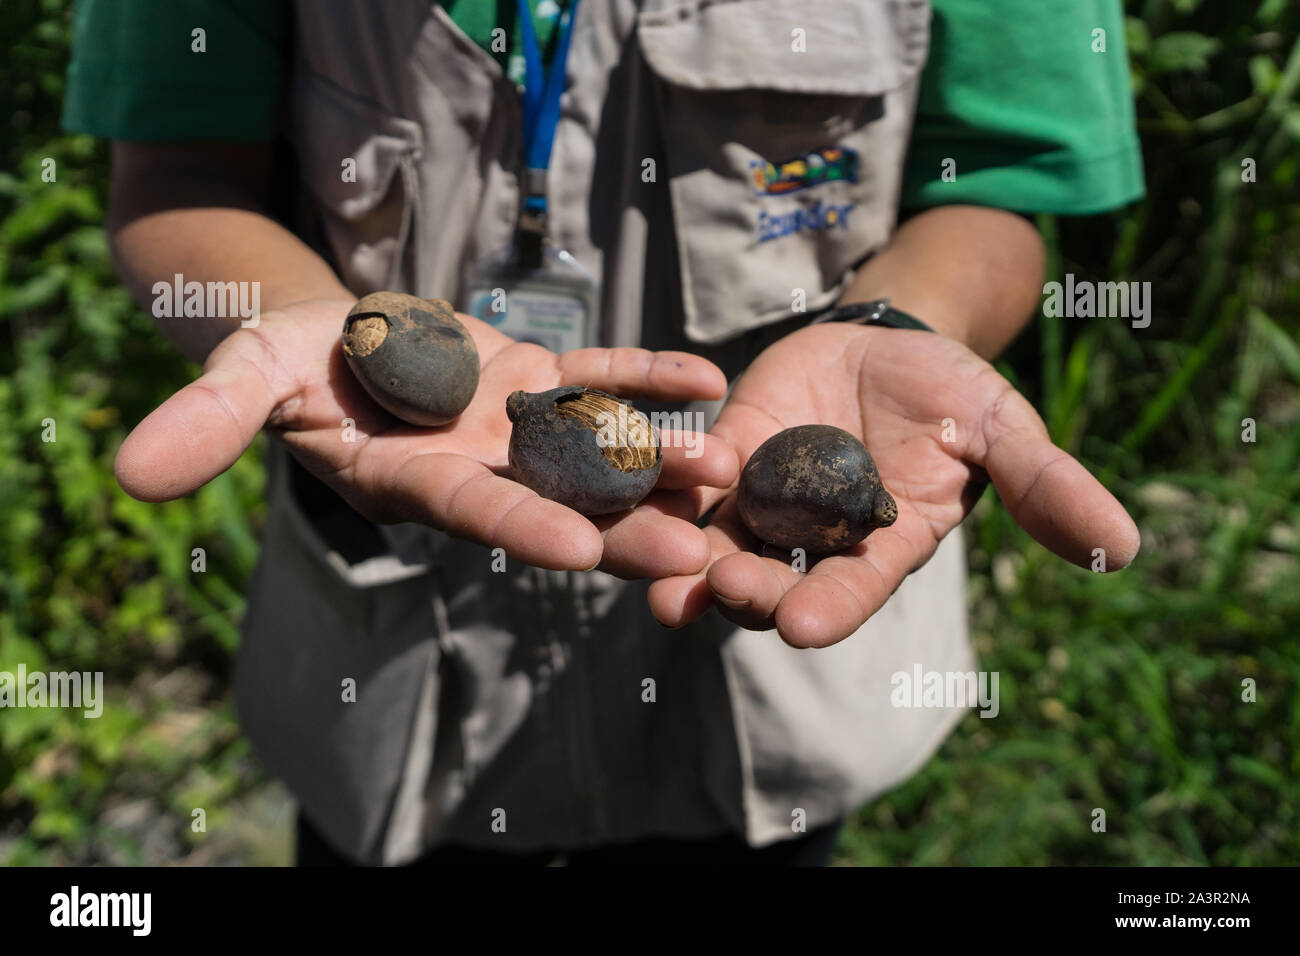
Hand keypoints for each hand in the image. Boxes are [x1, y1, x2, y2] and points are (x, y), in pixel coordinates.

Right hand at [115, 298, 736, 576]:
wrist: (334, 331)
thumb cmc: (285, 355)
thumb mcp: (242, 376)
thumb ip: (208, 422)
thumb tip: (130, 476)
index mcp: (411, 479)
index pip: (472, 511)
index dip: (522, 529)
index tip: (581, 554)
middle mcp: (474, 466)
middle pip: (557, 503)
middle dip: (623, 529)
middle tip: (697, 556)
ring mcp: (514, 428)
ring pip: (595, 450)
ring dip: (658, 460)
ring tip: (727, 471)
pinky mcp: (537, 382)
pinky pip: (601, 380)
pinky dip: (647, 382)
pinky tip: (704, 381)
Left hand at [648, 322, 1140, 644]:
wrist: (888, 341)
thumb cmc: (952, 390)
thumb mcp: (1003, 429)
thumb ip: (1047, 486)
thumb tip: (1124, 547)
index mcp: (884, 544)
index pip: (855, 588)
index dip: (829, 606)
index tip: (800, 627)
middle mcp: (817, 540)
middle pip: (775, 580)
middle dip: (749, 591)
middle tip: (725, 592)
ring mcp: (765, 504)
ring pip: (719, 548)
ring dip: (690, 568)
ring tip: (662, 586)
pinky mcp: (726, 458)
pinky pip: (689, 488)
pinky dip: (665, 500)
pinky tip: (633, 504)